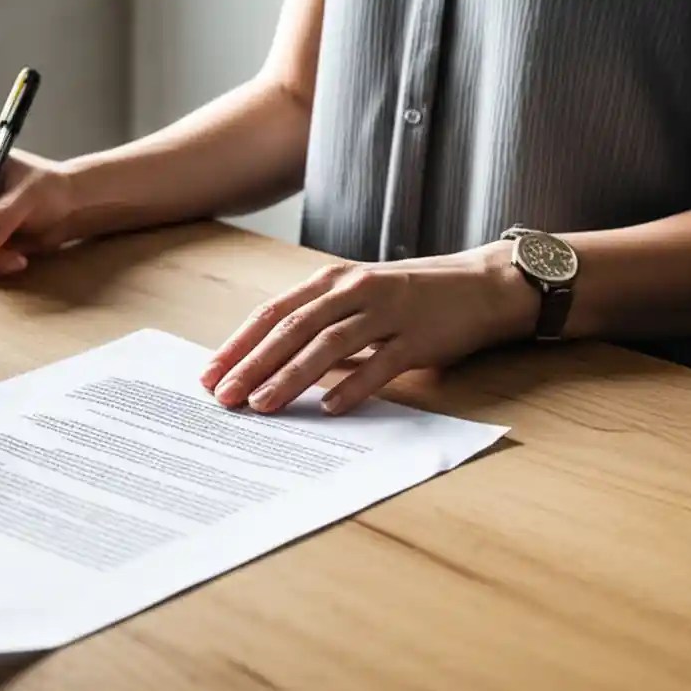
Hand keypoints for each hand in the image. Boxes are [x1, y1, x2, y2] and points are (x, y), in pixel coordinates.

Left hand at [201, 243, 538, 414]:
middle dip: (254, 364)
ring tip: (263, 405)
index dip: (239, 344)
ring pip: (329, 345)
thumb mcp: (355, 300)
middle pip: (293, 329)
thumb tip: (263, 364)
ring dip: (291, 377)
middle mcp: (354, 291)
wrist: (480, 285)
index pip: (273, 313)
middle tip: (225, 396)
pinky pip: (382, 363)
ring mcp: (387, 312)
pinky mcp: (419, 337)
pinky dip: (354, 386)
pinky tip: (330, 408)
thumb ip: (315, 324)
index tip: (209, 373)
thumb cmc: (407, 298)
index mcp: (331, 282)